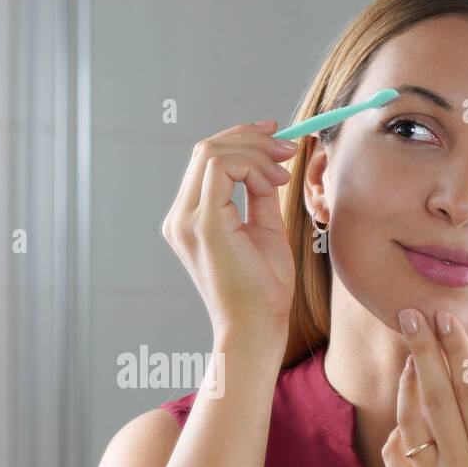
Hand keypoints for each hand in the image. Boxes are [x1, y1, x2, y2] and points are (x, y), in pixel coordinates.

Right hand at [161, 120, 297, 346]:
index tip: (277, 141)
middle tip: (287, 147)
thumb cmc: (262, 289)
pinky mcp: (203, 224)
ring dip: (255, 153)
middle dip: (250, 138)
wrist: (257, 327)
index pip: (205, 160)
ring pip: (212, 152)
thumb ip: (258, 195)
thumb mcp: (263, 229)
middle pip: (205, 149)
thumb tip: (268, 162)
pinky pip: (222, 168)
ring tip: (283, 173)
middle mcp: (180, 218)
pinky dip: (253, 167)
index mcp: (189, 219)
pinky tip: (275, 184)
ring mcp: (187, 221)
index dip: (241, 140)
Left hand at [381, 308, 467, 466]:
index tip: (446, 317)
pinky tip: (406, 418)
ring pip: (410, 423)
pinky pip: (396, 459)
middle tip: (408, 313)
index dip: (456, 349)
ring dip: (408, 386)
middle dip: (421, 349)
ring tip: (409, 357)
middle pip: (434, 395)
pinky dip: (398, 435)